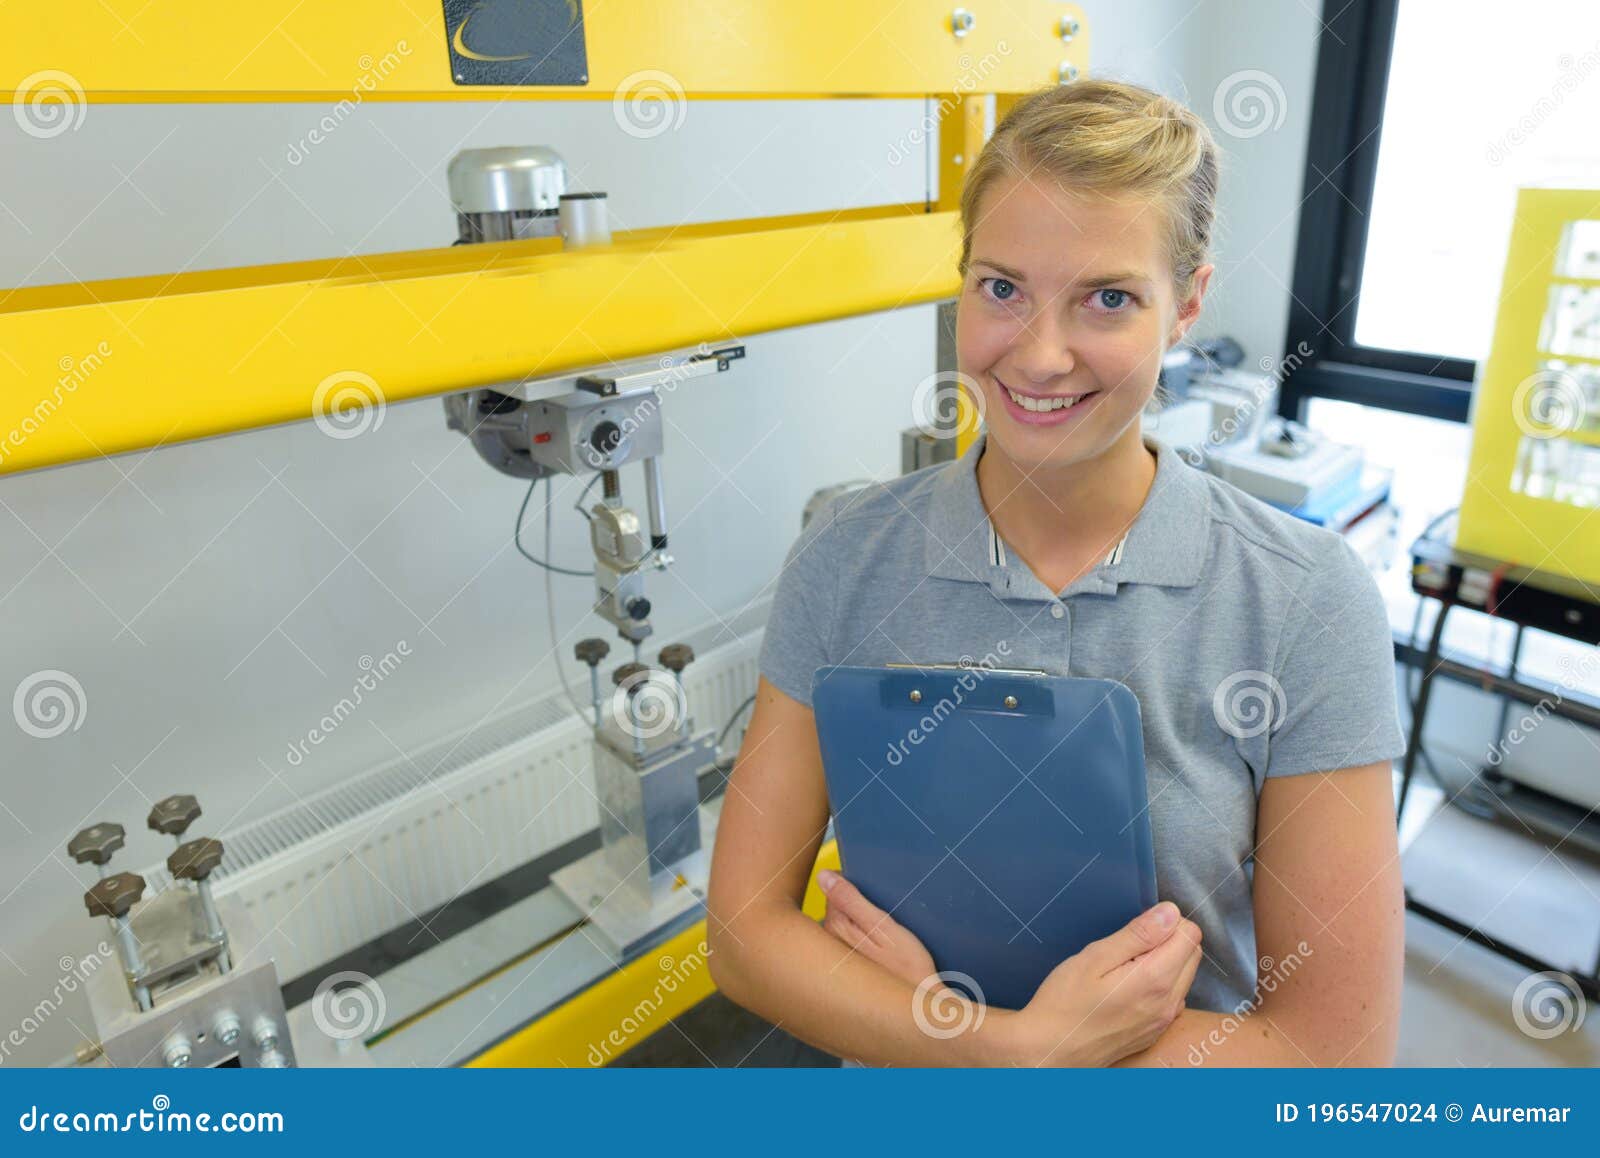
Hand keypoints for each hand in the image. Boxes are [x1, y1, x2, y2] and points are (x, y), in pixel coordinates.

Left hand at [817, 869, 936, 986]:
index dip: (855, 885)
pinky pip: (848, 941)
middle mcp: (829, 942)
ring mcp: (836, 956)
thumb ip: (851, 900)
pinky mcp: (846, 967)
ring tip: (883, 937)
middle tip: (881, 921)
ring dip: (858, 922)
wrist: (918, 1003)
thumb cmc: (906, 965)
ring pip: (842, 923)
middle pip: (835, 906)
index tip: (874, 896)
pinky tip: (879, 952)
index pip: (833, 889)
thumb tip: (823, 876)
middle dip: (854, 905)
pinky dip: (861, 939)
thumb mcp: (883, 926)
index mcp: (835, 926)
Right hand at [1003, 902, 1203, 1067]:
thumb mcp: (1095, 957)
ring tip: (1125, 966)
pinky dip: (1160, 985)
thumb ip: (1138, 934)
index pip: (1190, 935)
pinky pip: (1173, 998)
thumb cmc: (1064, 1003)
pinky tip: (1129, 987)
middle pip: (1193, 954)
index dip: (1166, 922)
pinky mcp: (1155, 1032)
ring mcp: (1163, 1021)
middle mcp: (1168, 1002)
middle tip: (1129, 945)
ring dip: (1166, 962)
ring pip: (1185, 976)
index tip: (1139, 927)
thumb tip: (1170, 912)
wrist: (1050, 1051)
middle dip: (1169, 939)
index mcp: (1155, 979)